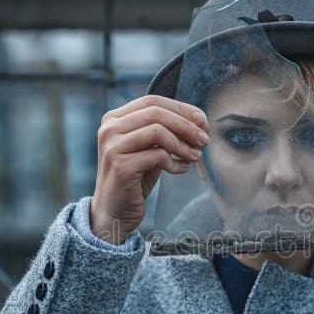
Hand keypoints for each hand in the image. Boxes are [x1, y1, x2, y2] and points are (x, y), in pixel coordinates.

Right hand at [91, 95, 209, 243]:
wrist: (114, 212)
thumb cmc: (135, 179)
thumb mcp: (149, 148)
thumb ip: (165, 131)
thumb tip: (199, 119)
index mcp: (114, 119)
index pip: (152, 101)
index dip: (181, 108)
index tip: (203, 120)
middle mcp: (109, 129)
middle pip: (156, 113)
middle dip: (186, 125)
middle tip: (204, 140)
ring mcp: (113, 146)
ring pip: (158, 131)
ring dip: (183, 144)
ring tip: (195, 156)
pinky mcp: (121, 166)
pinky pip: (158, 155)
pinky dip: (175, 162)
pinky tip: (181, 169)